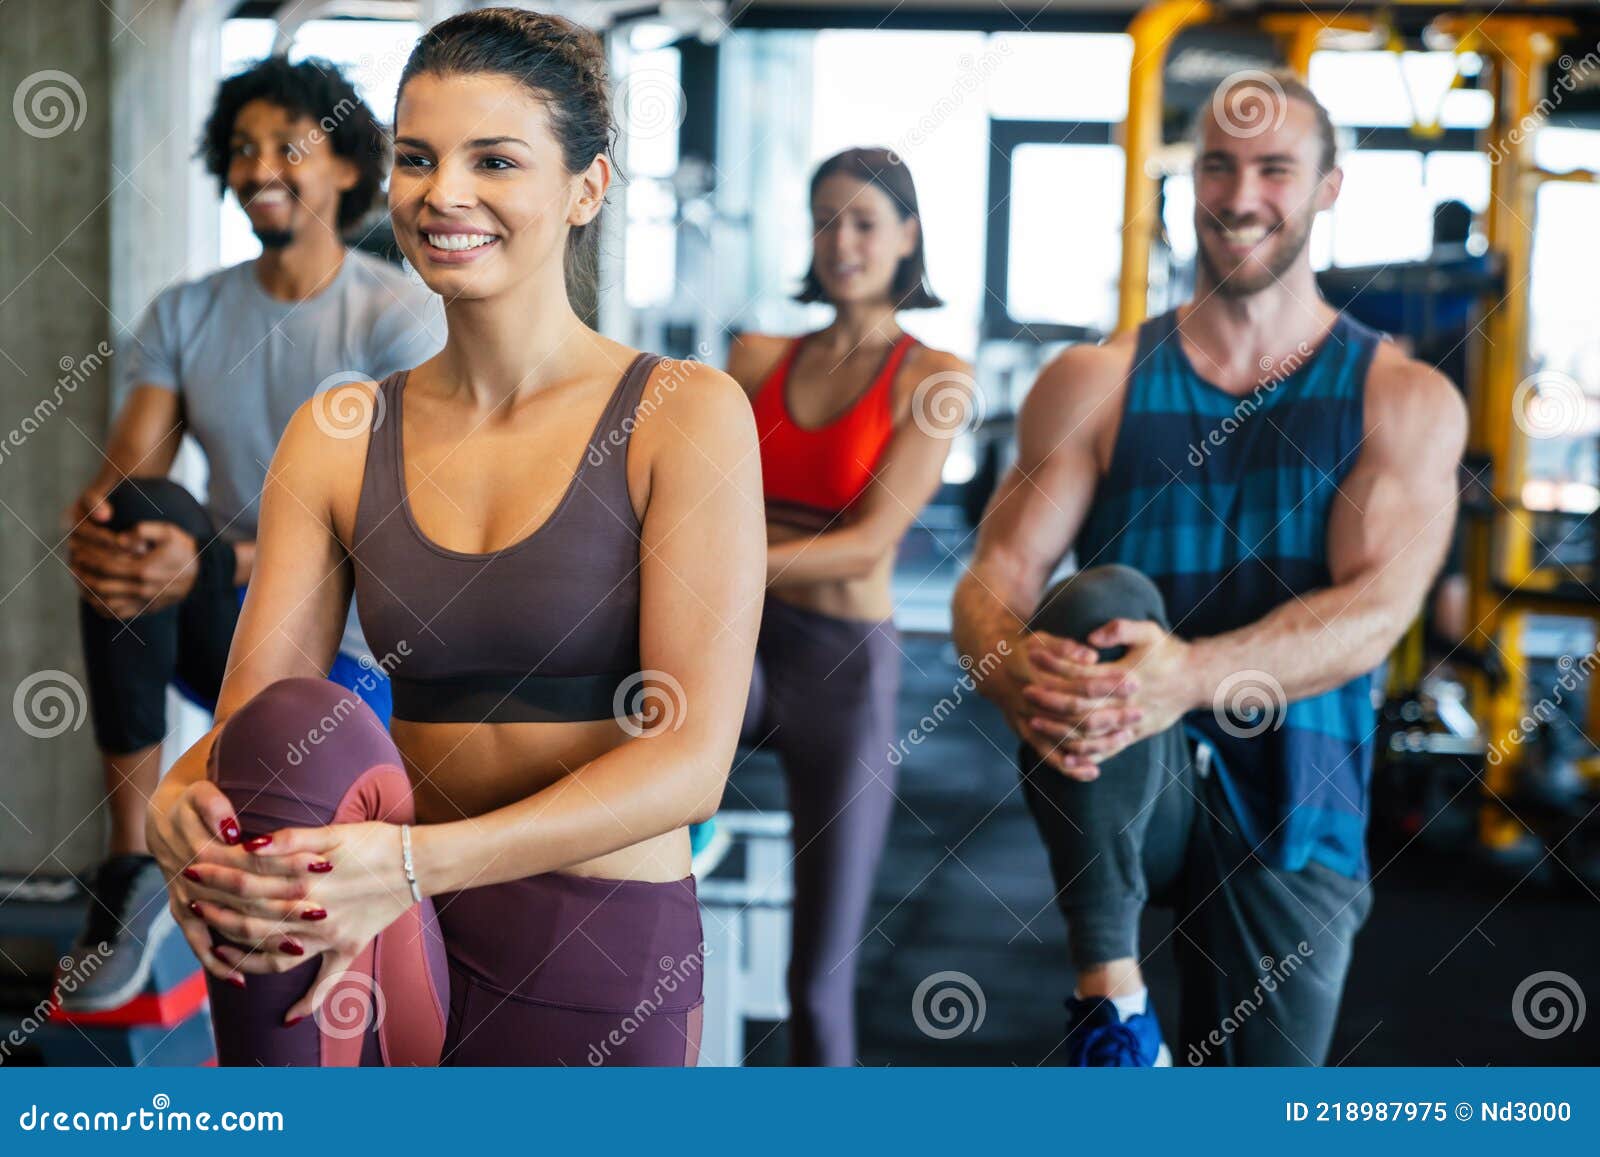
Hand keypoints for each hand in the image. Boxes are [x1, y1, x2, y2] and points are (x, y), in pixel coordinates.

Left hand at [68, 520, 198, 618]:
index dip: (88, 558)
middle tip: (74, 564)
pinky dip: (101, 607)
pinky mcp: (145, 609)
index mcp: (145, 570)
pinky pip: (117, 614)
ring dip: (88, 592)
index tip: (78, 550)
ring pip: (106, 603)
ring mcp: (144, 601)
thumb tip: (118, 539)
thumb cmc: (183, 549)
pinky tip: (94, 597)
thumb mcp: (168, 532)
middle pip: (102, 585)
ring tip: (80, 579)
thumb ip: (142, 530)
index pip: (106, 566)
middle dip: (83, 574)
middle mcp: (142, 589)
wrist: (204, 573)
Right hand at [146, 780, 309, 989]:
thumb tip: (233, 831)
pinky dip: (217, 965)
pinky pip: (199, 945)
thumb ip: (214, 809)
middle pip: (247, 899)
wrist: (163, 819)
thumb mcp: (200, 795)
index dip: (287, 863)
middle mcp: (195, 883)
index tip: (321, 865)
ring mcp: (189, 902)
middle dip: (285, 906)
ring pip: (230, 926)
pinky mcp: (185, 915)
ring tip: (298, 948)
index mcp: (203, 852)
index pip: (253, 862)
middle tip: (321, 911)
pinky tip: (241, 982)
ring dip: (262, 939)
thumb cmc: (192, 804)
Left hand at [209, 823, 415, 1024]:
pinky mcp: (350, 947)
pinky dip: (309, 1003)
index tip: (191, 870)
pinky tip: (289, 1019)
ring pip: (277, 954)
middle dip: (218, 911)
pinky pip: (328, 981)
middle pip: (254, 919)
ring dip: (243, 953)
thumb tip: (247, 844)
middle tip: (191, 902)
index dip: (217, 876)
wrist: (420, 863)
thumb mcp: (334, 831)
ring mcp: (332, 937)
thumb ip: (290, 840)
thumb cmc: (377, 841)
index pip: (249, 882)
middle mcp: (316, 915)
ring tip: (217, 946)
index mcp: (309, 882)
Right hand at [990, 630, 1141, 781]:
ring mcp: (1029, 722)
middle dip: (1111, 715)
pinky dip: (1071, 767)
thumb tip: (1092, 656)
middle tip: (1139, 712)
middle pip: (1078, 715)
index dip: (1107, 684)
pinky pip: (1049, 757)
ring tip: (1127, 735)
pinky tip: (1093, 772)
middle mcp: (1033, 703)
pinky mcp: (1028, 736)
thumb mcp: (1042, 639)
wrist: (995, 670)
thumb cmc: (1028, 652)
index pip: (1079, 683)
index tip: (1134, 682)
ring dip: (1099, 740)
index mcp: (1039, 676)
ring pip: (1068, 739)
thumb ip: (1065, 647)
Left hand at [1027, 619, 1198, 769]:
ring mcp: (1128, 723)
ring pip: (1088, 733)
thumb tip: (1092, 638)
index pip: (1081, 673)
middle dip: (1049, 700)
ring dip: (1059, 730)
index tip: (1033, 653)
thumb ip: (1121, 629)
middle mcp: (1124, 703)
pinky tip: (1063, 758)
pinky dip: (1084, 757)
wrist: (1196, 681)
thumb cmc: (1169, 653)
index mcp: (1124, 676)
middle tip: (1026, 691)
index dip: (1055, 663)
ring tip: (1033, 722)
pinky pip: (1105, 751)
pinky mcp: (1132, 736)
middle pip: (1079, 707)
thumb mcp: (1149, 632)